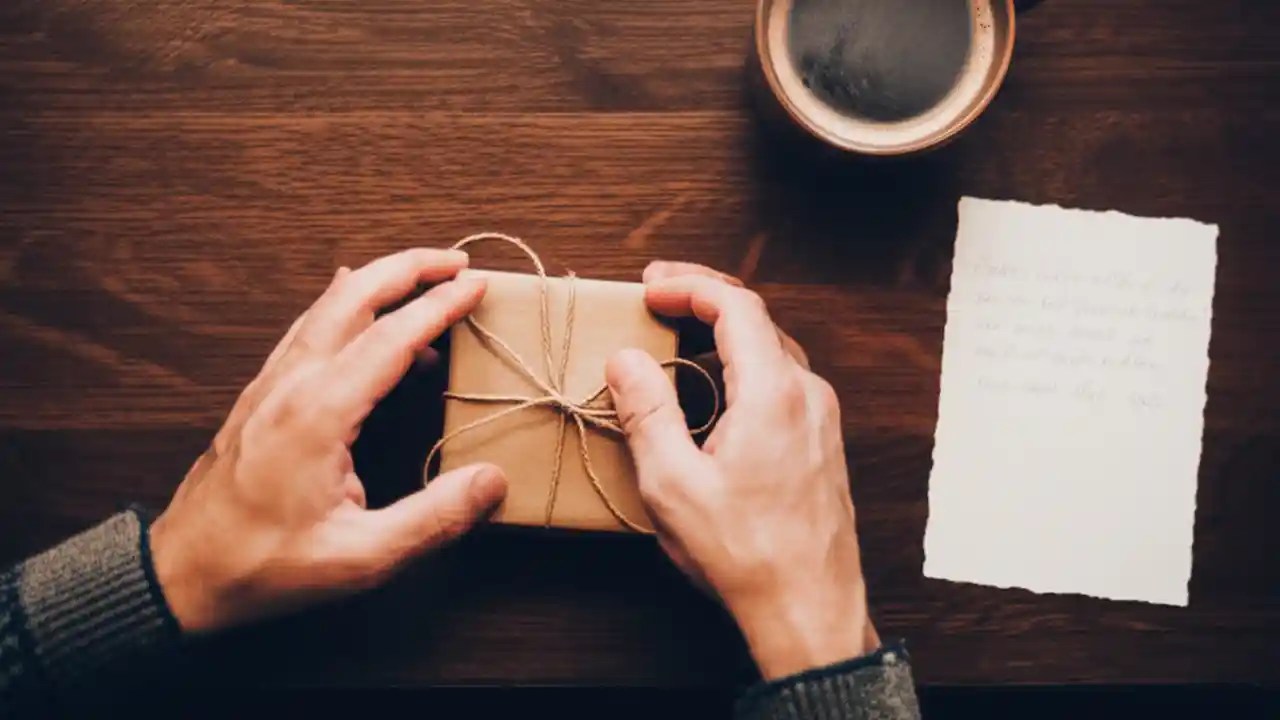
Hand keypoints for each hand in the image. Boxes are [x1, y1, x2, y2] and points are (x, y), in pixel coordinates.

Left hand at [150, 248, 507, 633]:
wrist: (180, 574)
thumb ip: (433, 518)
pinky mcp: (260, 397)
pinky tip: (355, 310)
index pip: (390, 337)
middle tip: (456, 260)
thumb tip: (491, 481)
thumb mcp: (361, 557)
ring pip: (326, 308)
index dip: (439, 307)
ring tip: (422, 279)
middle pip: (353, 298)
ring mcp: (270, 385)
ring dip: (377, 283)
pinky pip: (307, 331)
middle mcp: (291, 384)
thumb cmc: (264, 566)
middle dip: (408, 268)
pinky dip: (344, 308)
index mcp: (317, 413)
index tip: (477, 286)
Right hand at [607, 261, 878, 679]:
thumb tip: (627, 360)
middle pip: (758, 319)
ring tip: (679, 336)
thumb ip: (647, 412)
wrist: (810, 609)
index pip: (736, 305)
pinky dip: (744, 366)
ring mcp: (821, 419)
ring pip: (772, 350)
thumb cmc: (745, 555)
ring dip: (725, 334)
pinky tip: (716, 389)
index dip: (689, 285)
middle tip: (659, 295)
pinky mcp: (822, 443)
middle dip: (704, 298)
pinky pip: (783, 382)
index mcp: (774, 393)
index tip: (651, 287)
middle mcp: (807, 396)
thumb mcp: (672, 484)